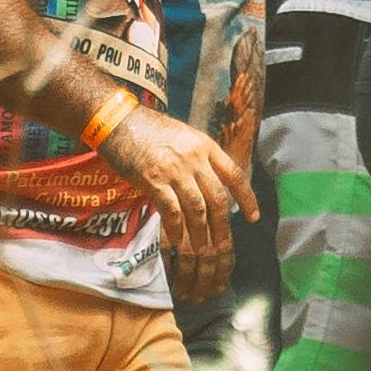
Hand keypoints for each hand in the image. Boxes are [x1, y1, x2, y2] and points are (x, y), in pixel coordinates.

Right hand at [99, 100, 246, 263]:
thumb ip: (198, 158)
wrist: (118, 120)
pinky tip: (177, 240)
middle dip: (222, 226)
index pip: (234, 174)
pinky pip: (172, 211)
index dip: (247, 197)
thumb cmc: (149, 130)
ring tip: (201, 250)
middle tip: (221, 245)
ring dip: (200, 233)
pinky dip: (176, 229)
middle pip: (217, 197)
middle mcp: (194, 157)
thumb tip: (210, 185)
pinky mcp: (153, 180)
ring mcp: (174, 169)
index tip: (253, 217)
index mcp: (205, 145)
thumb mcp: (184, 137)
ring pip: (197, 208)